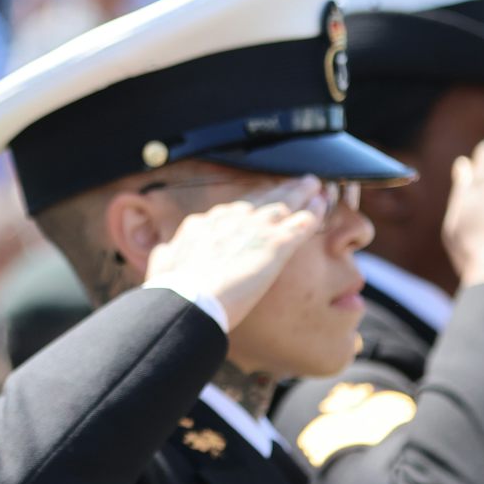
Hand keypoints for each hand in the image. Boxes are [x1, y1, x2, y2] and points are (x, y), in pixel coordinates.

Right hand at [146, 177, 325, 330]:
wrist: (188, 300)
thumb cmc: (171, 290)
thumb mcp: (161, 267)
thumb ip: (166, 255)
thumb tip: (162, 251)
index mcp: (203, 225)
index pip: (230, 211)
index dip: (247, 207)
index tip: (256, 205)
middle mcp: (230, 221)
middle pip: (260, 200)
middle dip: (279, 190)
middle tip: (295, 183)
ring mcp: (254, 230)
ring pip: (283, 205)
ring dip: (301, 194)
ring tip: (315, 186)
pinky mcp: (275, 245)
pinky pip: (300, 224)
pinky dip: (313, 213)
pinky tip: (322, 206)